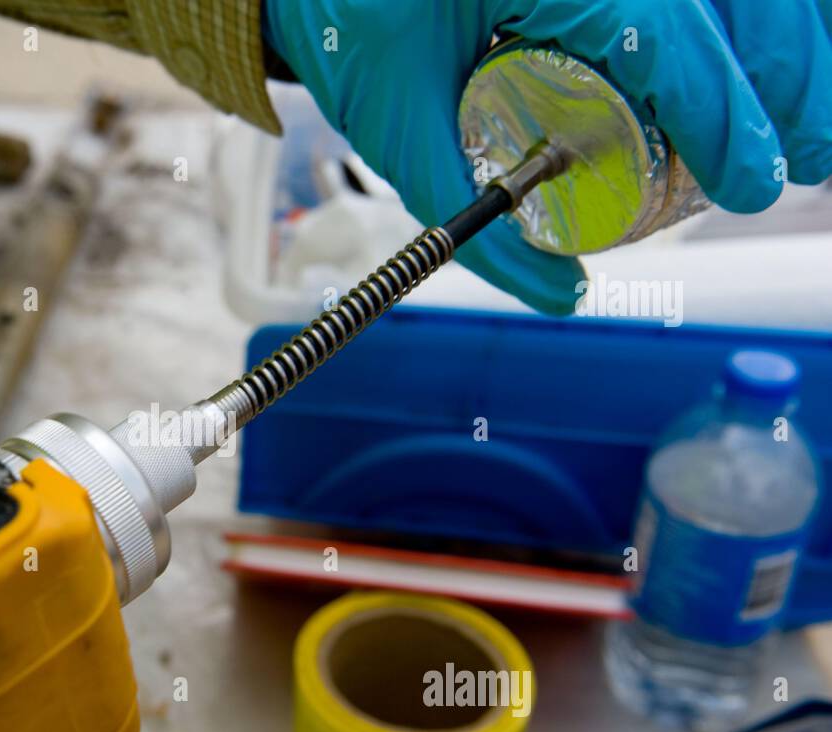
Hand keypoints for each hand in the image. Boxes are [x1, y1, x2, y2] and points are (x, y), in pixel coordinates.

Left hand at [263, 0, 831, 313]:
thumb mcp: (402, 133)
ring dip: (785, 45)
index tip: (758, 182)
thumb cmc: (354, 30)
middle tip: (807, 161)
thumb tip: (564, 295)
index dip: (724, 112)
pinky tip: (771, 71)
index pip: (664, 33)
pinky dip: (742, 26)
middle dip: (784, 77)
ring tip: (809, 128)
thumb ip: (479, 224)